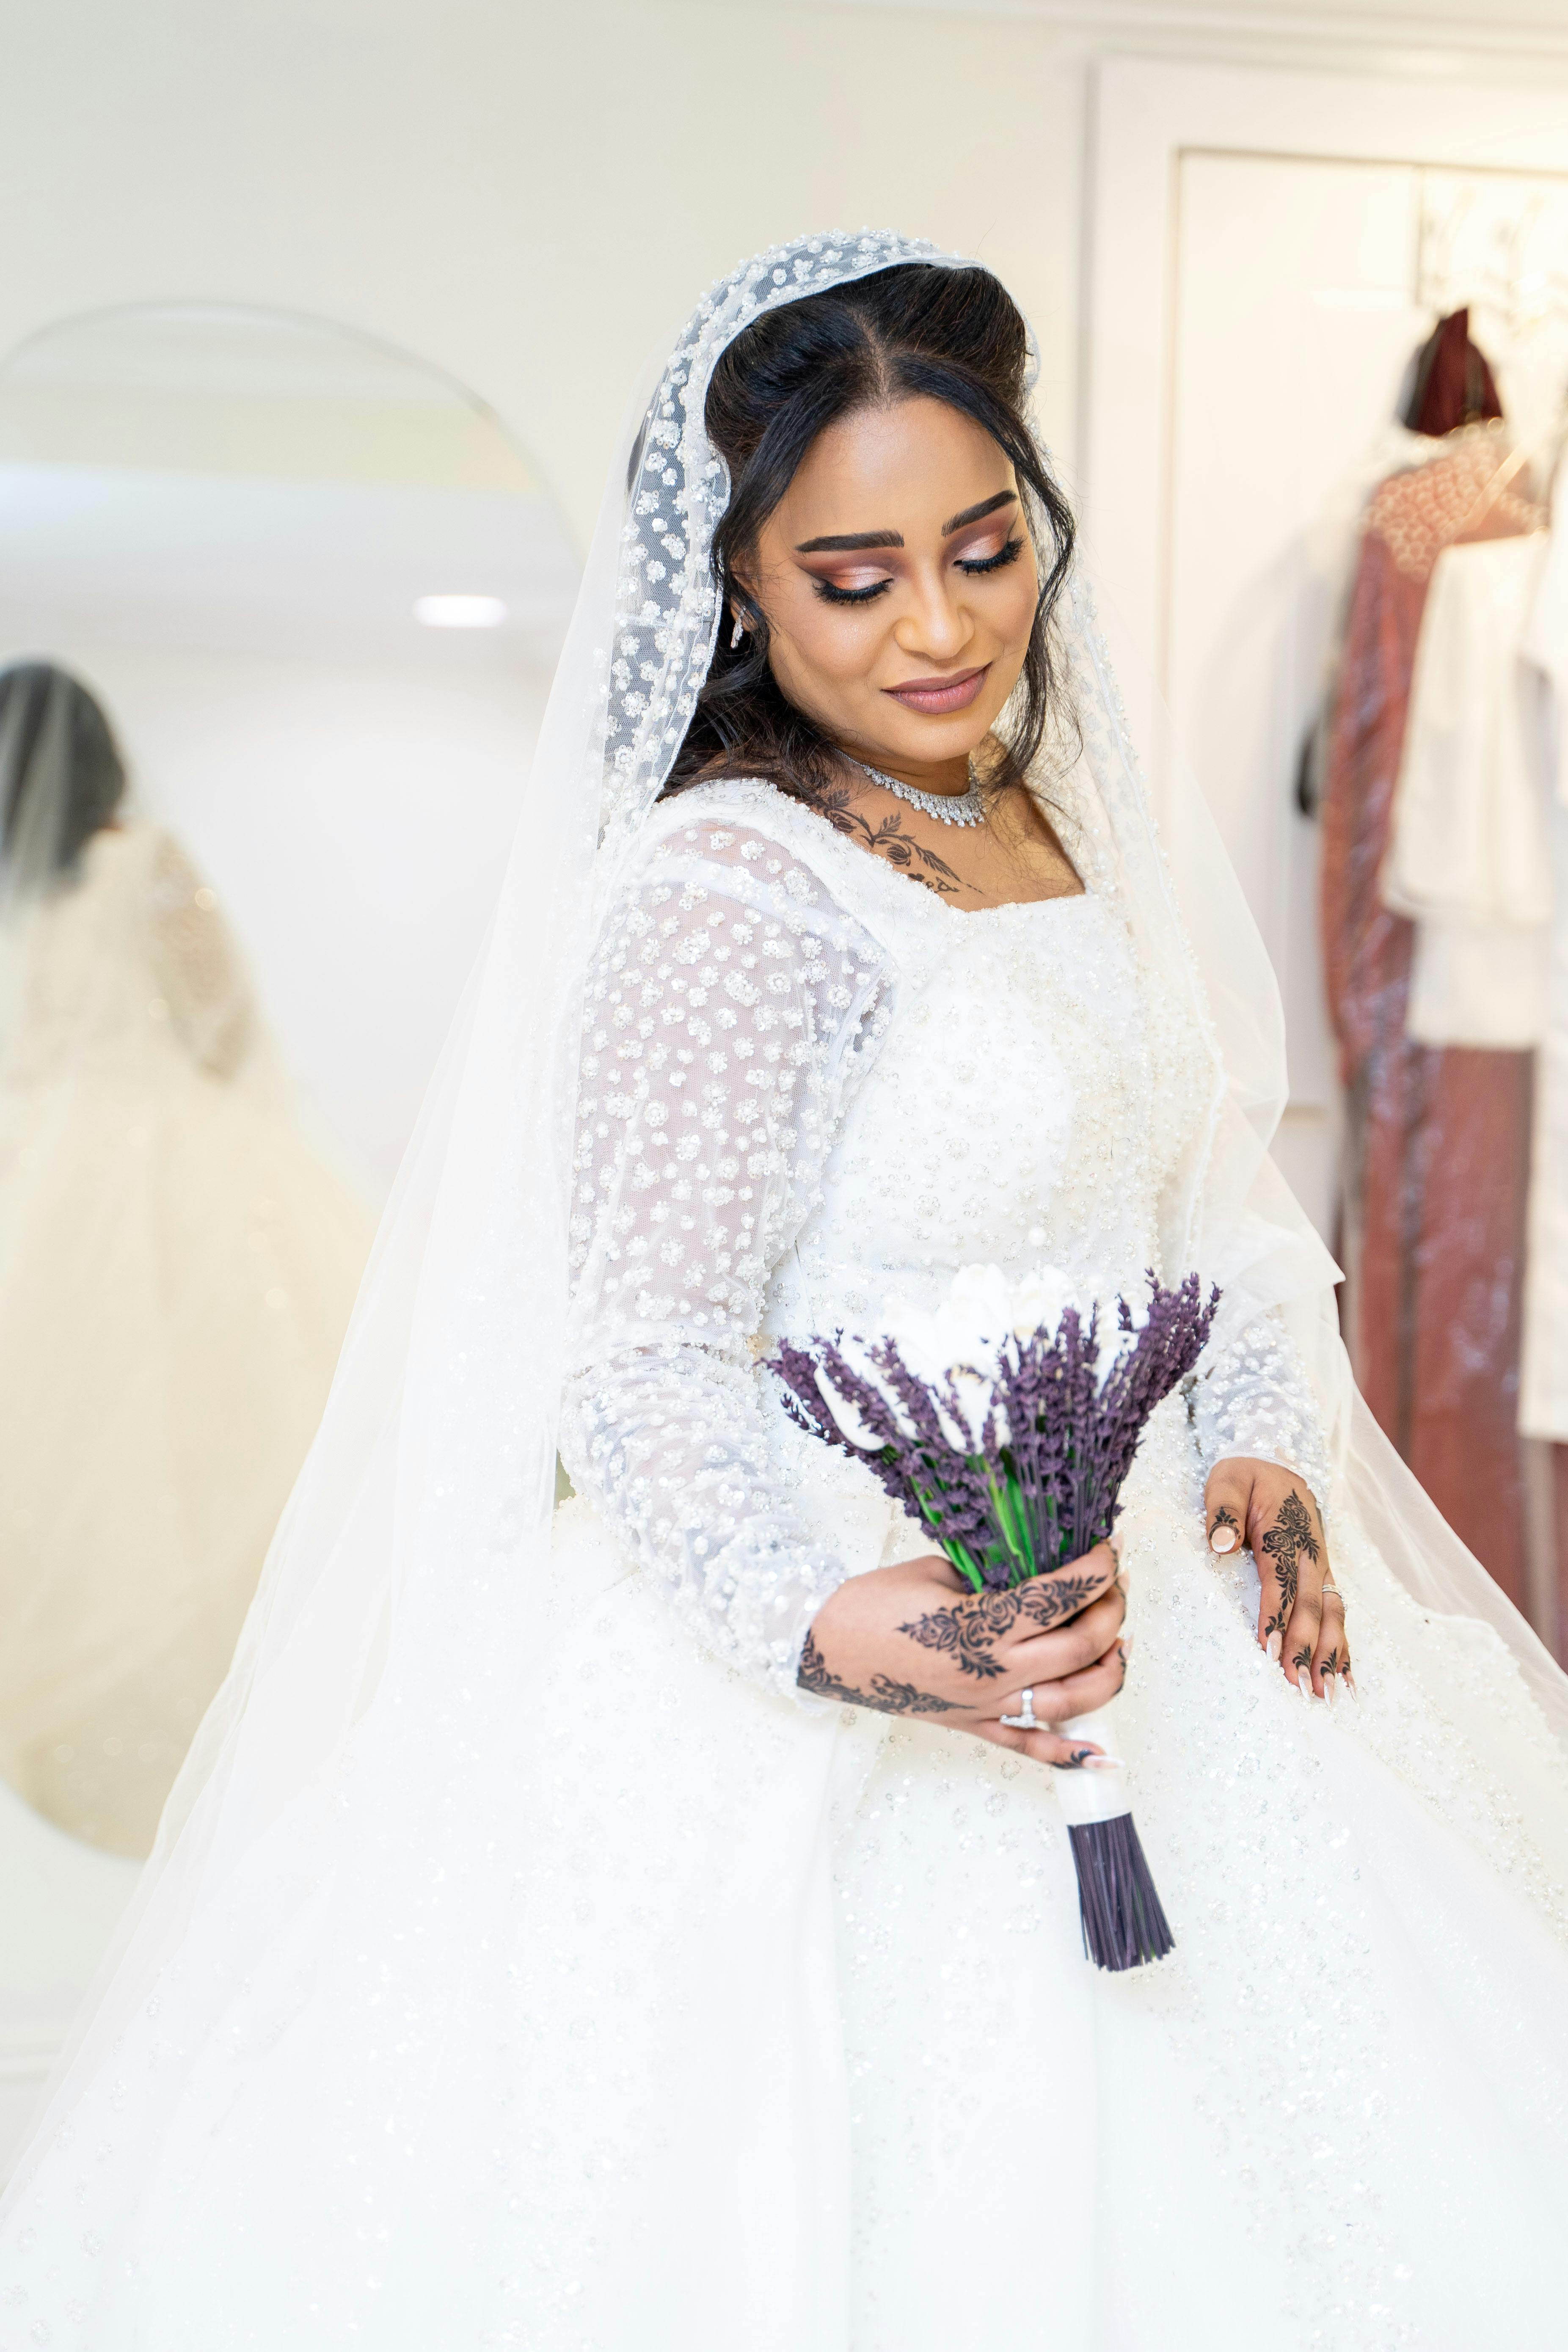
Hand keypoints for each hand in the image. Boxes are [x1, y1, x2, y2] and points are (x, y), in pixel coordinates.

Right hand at [799, 1543, 1127, 1767]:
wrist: (825, 1649)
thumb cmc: (873, 1603)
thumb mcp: (935, 1572)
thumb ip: (990, 1575)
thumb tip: (1034, 1572)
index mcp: (979, 1624)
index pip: (1058, 1597)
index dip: (1094, 1570)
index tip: (1109, 1547)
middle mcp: (991, 1670)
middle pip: (1078, 1646)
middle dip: (1110, 1611)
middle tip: (1116, 1584)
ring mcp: (986, 1705)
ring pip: (1072, 1700)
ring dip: (1109, 1671)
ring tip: (1120, 1642)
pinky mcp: (974, 1726)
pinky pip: (1030, 1746)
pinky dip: (1069, 1751)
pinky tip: (1101, 1749)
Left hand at [1204, 1456, 1350, 1700]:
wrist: (1275, 1465)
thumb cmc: (1246, 1476)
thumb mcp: (1227, 1479)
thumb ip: (1222, 1508)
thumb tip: (1220, 1542)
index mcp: (1285, 1533)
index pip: (1281, 1581)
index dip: (1276, 1616)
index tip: (1269, 1650)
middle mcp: (1311, 1556)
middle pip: (1310, 1607)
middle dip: (1304, 1648)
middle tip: (1296, 1687)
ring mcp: (1322, 1569)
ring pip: (1331, 1617)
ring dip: (1329, 1656)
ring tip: (1324, 1695)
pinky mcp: (1324, 1578)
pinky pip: (1338, 1616)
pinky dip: (1344, 1649)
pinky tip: (1346, 1681)